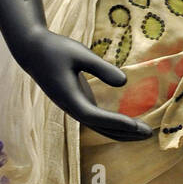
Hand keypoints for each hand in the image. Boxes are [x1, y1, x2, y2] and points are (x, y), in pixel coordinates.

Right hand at [18, 27, 152, 141]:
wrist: (33, 51)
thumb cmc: (56, 49)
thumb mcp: (80, 53)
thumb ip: (101, 68)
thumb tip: (124, 82)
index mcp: (69, 98)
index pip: (95, 117)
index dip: (116, 122)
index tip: (136, 125)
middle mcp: (72, 108)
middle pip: (100, 128)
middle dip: (125, 133)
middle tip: (149, 134)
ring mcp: (74, 107)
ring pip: (99, 126)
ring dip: (121, 131)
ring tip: (144, 133)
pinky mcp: (78, 101)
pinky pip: (98, 119)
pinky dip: (114, 124)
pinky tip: (129, 124)